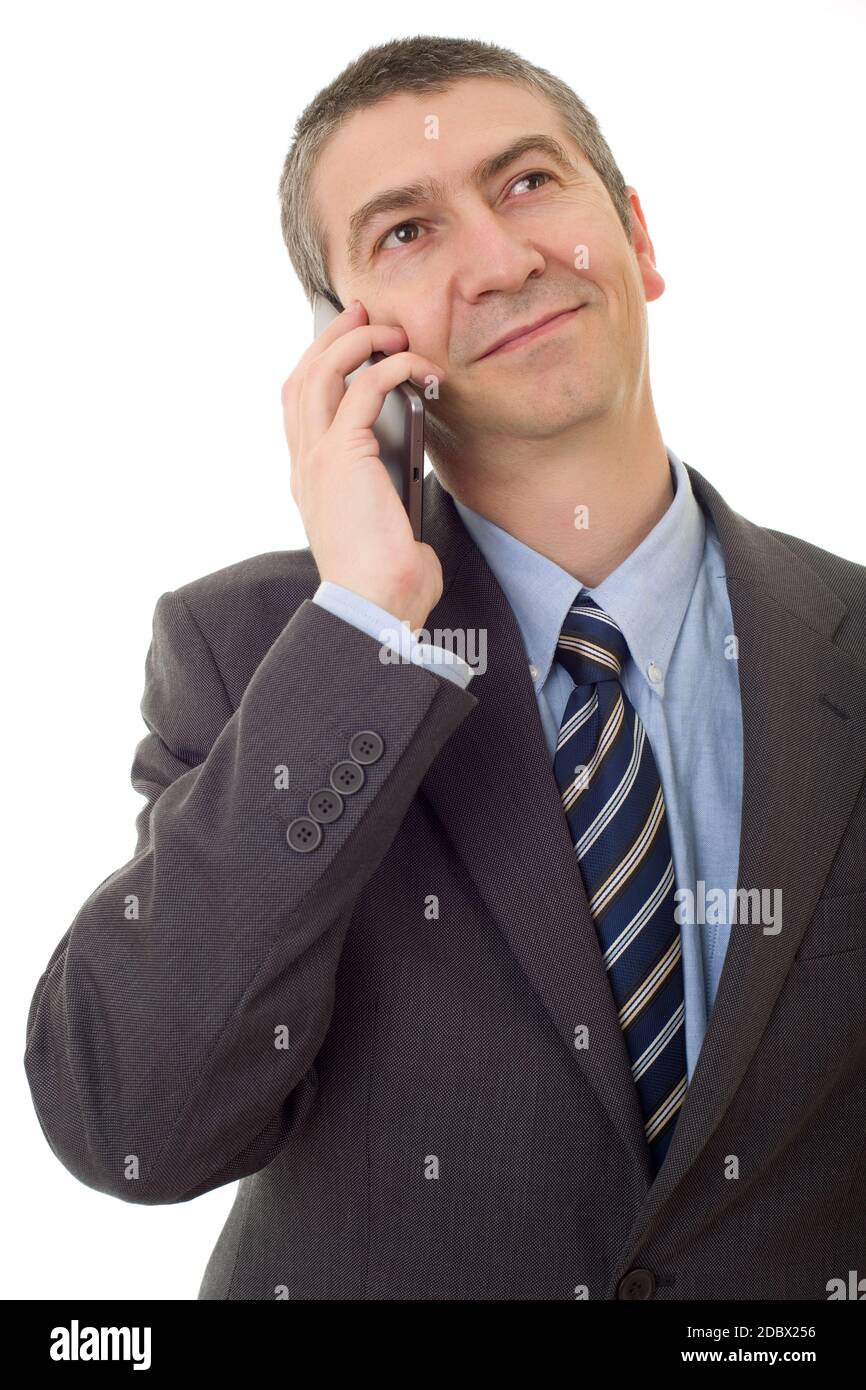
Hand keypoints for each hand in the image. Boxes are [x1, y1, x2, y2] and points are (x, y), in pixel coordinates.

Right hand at [281, 300, 445, 634]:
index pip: (300, 408)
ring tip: (389, 329)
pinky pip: (362, 391)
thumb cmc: (386, 584)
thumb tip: (411, 491)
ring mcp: (317, 460)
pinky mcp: (343, 458)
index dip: (319, 367)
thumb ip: (390, 501)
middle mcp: (305, 465)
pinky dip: (387, 368)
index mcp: (311, 481)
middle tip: (363, 313)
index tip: (348, 344)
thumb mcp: (387, 529)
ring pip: (319, 373)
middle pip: (301, 378)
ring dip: (354, 342)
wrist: (374, 607)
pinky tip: (411, 365)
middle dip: (331, 337)